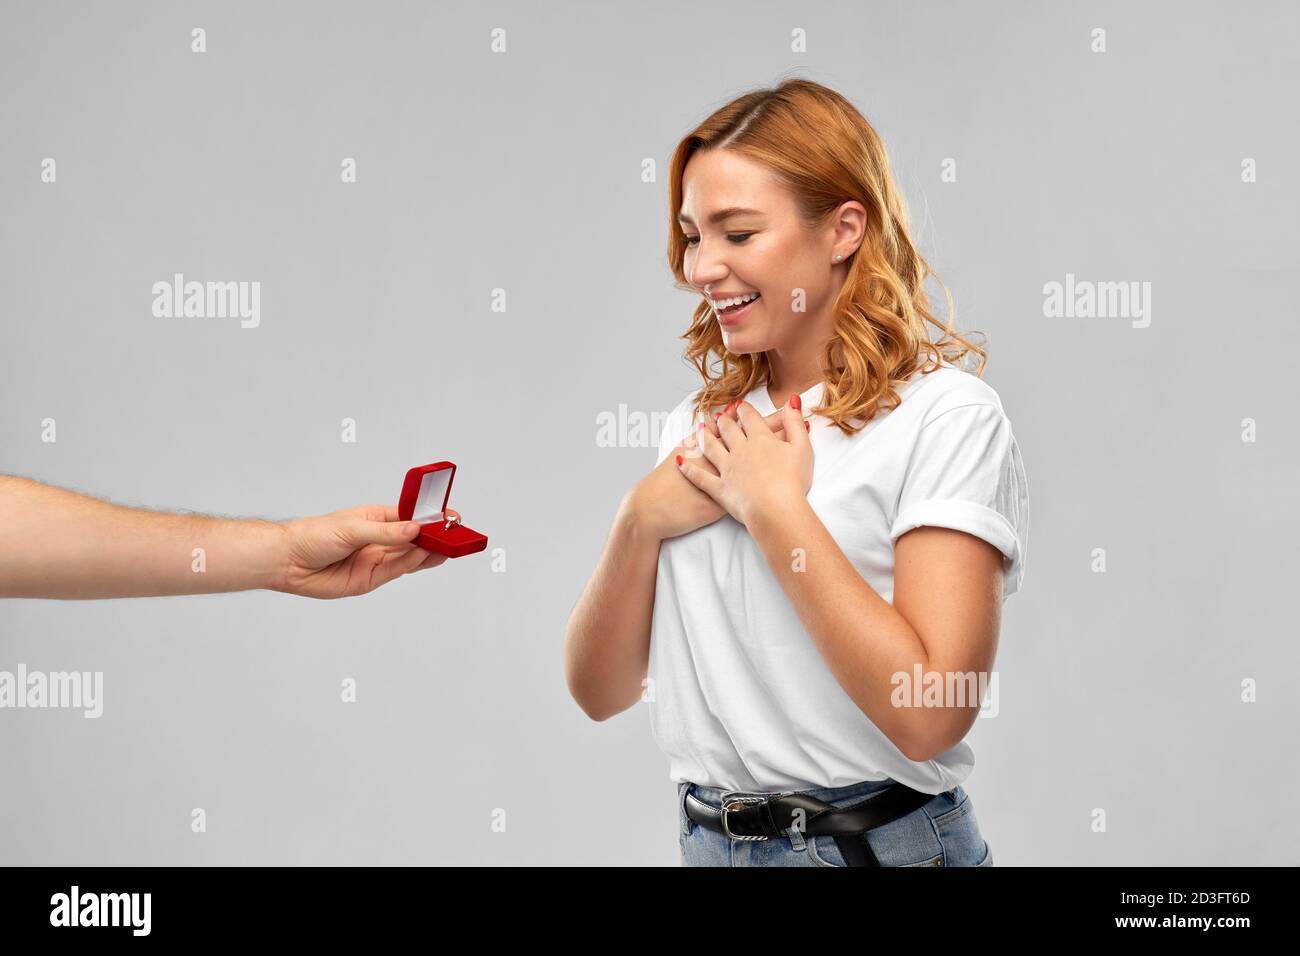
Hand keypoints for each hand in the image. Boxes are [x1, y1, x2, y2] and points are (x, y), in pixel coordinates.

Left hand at [273, 504, 447, 598]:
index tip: (449, 516)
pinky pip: (398, 571)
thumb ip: (385, 532)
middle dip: (436, 536)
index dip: (430, 517)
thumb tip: (414, 529)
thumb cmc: (312, 536)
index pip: (410, 516)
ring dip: (430, 551)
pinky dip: (414, 564)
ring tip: (449, 546)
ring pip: (410, 556)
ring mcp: (376, 559)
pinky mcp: (371, 579)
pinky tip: (428, 556)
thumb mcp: (351, 528)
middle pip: (415, 538)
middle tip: (456, 535)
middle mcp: (380, 540)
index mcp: (376, 518)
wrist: (287, 562)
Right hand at [628, 403, 800, 540]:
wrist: (653, 508)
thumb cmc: (666, 481)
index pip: (743, 427)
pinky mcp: (726, 502)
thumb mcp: (680, 452)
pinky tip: (787, 485)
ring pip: (757, 467)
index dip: (765, 419)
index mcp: (714, 445)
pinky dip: (770, 486)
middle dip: (778, 432)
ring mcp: (725, 482)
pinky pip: (753, 491)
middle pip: (755, 444)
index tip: (788, 408)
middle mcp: (723, 462)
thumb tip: (711, 424)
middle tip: (802, 419)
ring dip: (778, 457)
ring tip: (801, 448)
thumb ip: (698, 437)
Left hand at [676, 398, 812, 529]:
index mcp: (760, 439)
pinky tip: (681, 463)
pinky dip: (689, 469)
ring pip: (711, 448)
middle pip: (728, 430)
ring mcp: (726, 469)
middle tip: (720, 415)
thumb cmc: (793, 481)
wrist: (775, 510)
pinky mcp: (719, 489)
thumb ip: (795, 424)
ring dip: (705, 437)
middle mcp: (740, 450)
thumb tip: (792, 401)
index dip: (745, 411)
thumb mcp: (802, 448)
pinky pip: (700, 477)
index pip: (750, 419)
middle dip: (724, 421)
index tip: (740, 406)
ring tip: (700, 429)